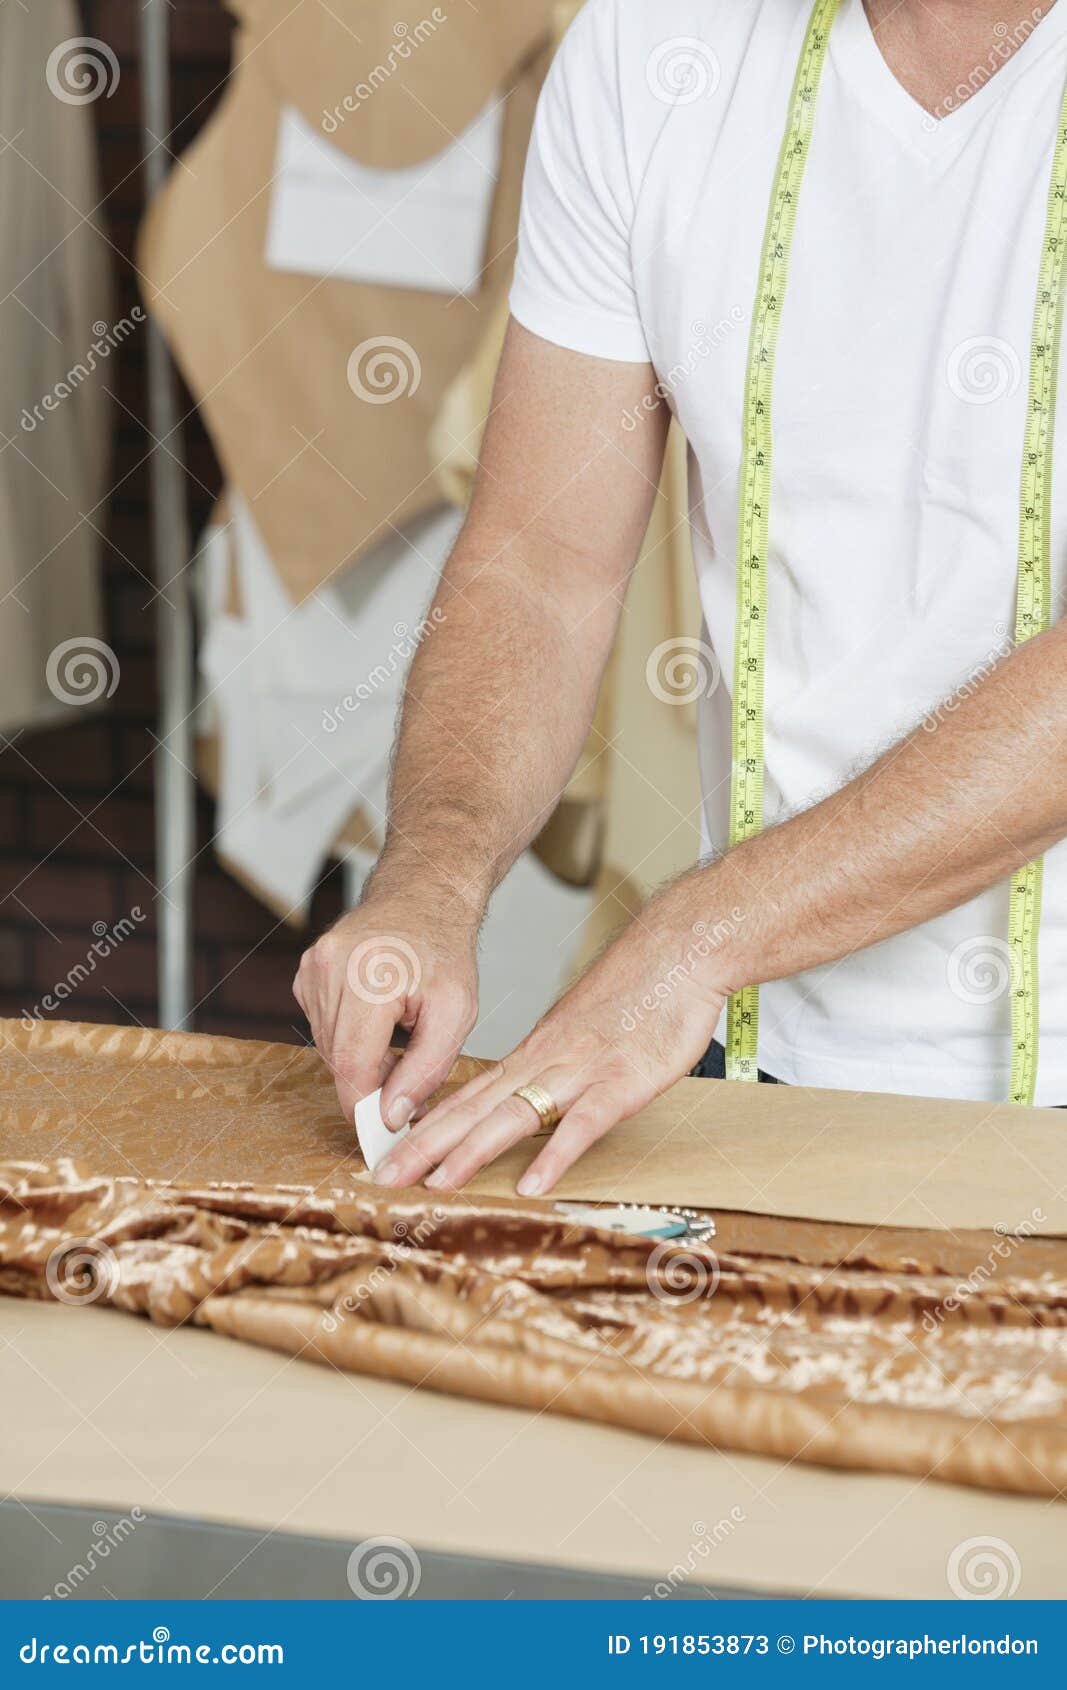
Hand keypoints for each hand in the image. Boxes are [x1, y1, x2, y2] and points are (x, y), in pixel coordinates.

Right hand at [293, 889, 479, 1130]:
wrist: (422, 897)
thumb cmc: (444, 952)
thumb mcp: (457, 1012)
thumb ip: (426, 1069)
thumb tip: (391, 1117)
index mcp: (368, 977)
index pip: (352, 1064)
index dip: (365, 1107)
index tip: (386, 1131)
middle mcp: (328, 969)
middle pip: (338, 1059)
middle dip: (371, 1084)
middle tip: (409, 1086)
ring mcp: (311, 969)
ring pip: (328, 1047)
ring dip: (361, 1060)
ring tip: (400, 1043)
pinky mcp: (305, 973)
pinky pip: (322, 1027)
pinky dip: (348, 1037)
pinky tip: (378, 1021)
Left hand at [373, 895, 730, 1194]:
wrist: (678, 949)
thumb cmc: (638, 991)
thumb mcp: (582, 1029)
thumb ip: (555, 1064)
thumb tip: (529, 1095)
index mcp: (534, 1052)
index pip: (467, 1094)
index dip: (426, 1125)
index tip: (388, 1151)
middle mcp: (546, 1062)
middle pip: (475, 1108)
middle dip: (426, 1146)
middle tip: (383, 1176)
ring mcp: (581, 1072)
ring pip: (515, 1115)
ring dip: (471, 1152)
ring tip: (433, 1184)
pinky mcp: (621, 1082)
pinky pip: (583, 1124)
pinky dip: (556, 1155)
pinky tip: (531, 1186)